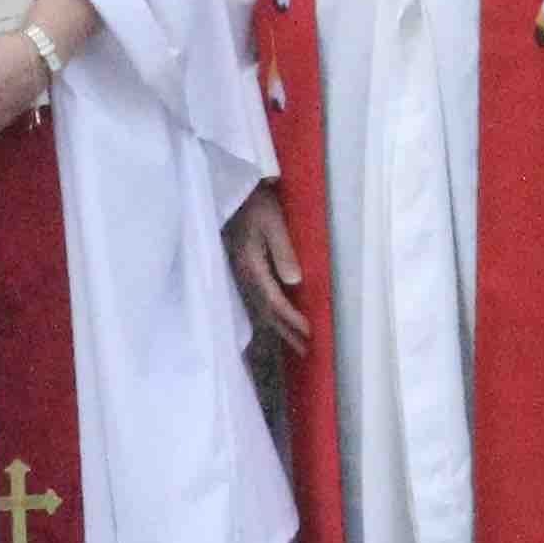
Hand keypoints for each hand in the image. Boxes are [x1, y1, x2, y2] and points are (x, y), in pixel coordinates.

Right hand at [227, 185, 309, 355]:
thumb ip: (283, 253)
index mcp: (253, 266)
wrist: (233, 191)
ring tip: (296, 343)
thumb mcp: (273, 224)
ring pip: (262, 308)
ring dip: (280, 327)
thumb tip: (295, 283)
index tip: (310, 334)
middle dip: (287, 332)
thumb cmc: (256, 203)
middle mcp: (246, 275)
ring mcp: (243, 273)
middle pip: (268, 312)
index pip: (275, 301)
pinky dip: (272, 314)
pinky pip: (259, 299)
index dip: (293, 319)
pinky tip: (278, 318)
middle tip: (306, 352)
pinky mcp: (244, 268)